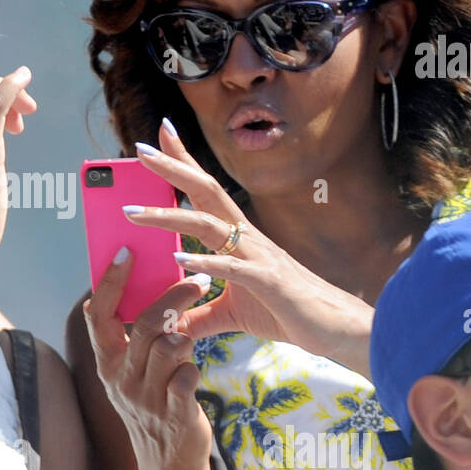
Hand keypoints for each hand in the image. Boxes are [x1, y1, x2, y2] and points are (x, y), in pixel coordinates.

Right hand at [82, 249, 215, 469]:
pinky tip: (194, 370)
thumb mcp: (132, 372)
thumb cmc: (153, 404)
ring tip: (193, 331)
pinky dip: (193, 368)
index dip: (110, 281)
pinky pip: (186, 378)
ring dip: (185, 333)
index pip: (98, 313)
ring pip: (167, 347)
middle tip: (197, 279)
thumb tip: (148, 288)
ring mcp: (146, 398)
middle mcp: (121, 378)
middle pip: (143, 325)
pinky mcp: (174, 414)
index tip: (127, 252)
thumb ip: (135, 338)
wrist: (168, 464)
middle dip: (172, 296)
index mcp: (106, 362)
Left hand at [125, 120, 374, 377]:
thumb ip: (201, 316)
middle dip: (172, 168)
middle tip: (140, 148)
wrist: (337, 331)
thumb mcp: (232, 316)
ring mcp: (258, 257)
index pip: (204, 193)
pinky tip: (179, 259)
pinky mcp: (269, 282)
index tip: (155, 138)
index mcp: (237, 239)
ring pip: (209, 225)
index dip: (182, 163)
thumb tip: (173, 327)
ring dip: (169, 216)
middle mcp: (246, 238)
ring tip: (133, 212)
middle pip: (204, 192)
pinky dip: (206, 262)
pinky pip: (233, 267)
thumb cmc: (289, 314)